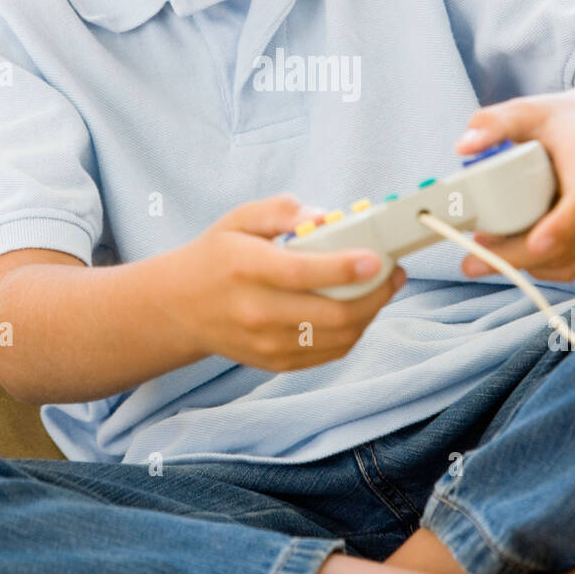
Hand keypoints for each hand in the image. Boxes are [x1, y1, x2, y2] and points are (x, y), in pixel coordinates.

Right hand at [160, 194, 405, 372]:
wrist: (179, 308)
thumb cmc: (217, 255)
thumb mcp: (240, 219)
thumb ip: (282, 210)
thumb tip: (325, 217)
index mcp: (247, 269)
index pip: (302, 273)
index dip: (344, 268)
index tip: (377, 259)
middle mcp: (256, 312)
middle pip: (330, 314)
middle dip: (375, 295)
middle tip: (395, 273)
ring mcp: (266, 344)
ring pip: (337, 337)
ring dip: (370, 313)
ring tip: (383, 289)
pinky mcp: (275, 362)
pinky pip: (329, 353)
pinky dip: (353, 332)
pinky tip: (360, 310)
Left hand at [454, 84, 574, 281]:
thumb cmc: (564, 122)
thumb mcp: (527, 110)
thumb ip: (494, 124)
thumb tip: (464, 146)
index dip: (562, 224)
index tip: (535, 242)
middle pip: (570, 238)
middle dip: (519, 255)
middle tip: (474, 258)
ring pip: (568, 260)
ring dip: (525, 262)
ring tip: (488, 246)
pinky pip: (572, 266)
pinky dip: (540, 265)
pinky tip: (514, 250)